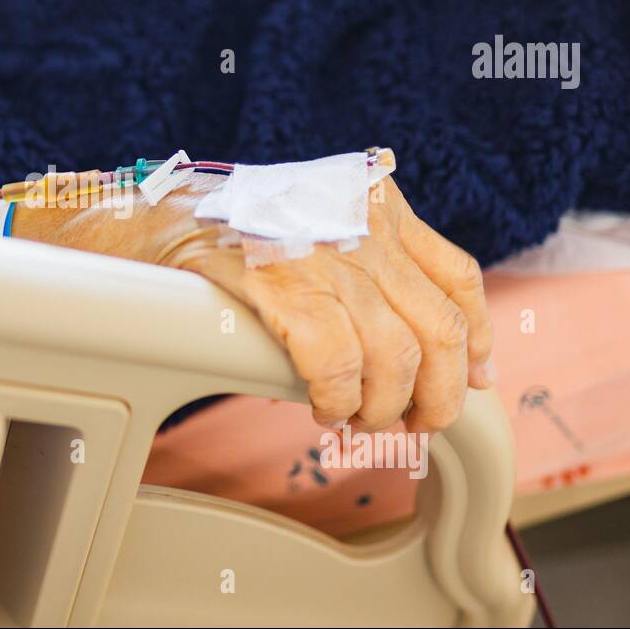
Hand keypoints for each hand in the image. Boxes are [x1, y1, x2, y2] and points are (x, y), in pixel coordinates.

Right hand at [14, 173, 493, 433]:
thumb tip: (427, 339)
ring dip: (381, 407)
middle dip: (436, 395)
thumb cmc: (232, 233)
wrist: (154, 217)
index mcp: (375, 205)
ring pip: (394, 357)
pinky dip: (336, 399)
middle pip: (438, 329)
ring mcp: (323, 256)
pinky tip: (321, 407)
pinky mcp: (281, 287)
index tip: (472, 379)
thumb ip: (371, 261)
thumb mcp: (318, 220)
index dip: (475, 339)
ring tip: (355, 419)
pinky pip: (335, 365)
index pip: (458, 277)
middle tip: (413, 423)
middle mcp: (360, 226)